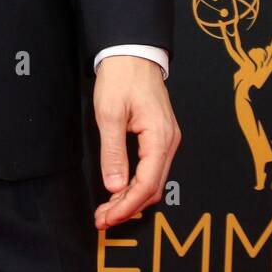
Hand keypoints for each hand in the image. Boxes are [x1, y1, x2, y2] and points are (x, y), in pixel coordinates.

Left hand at [92, 55, 180, 230]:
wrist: (132, 53)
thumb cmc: (121, 77)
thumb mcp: (109, 113)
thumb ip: (113, 152)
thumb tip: (115, 186)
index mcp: (159, 137)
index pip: (146, 184)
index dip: (126, 206)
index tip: (107, 218)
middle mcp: (169, 142)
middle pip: (152, 188)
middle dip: (128, 207)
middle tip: (103, 219)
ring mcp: (166, 139)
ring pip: (153, 180)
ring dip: (132, 198)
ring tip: (108, 209)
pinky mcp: (160, 136)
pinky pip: (152, 168)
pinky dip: (136, 184)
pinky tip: (121, 190)